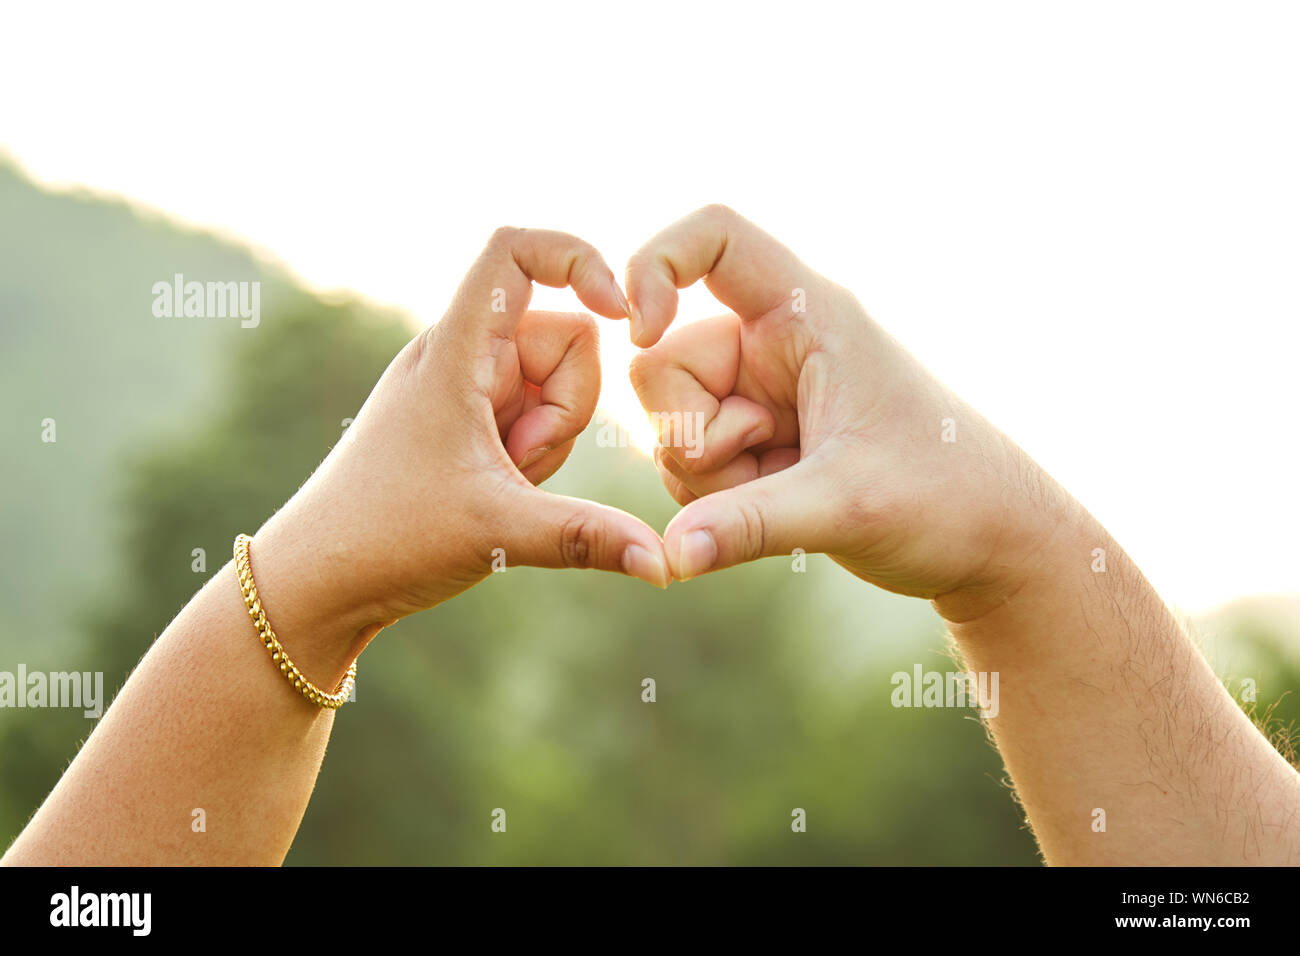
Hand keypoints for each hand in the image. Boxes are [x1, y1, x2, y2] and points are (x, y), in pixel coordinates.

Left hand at [254, 227, 670, 650]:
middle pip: (567, 336)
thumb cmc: (386, 540)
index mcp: (453, 351)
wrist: (318, 579)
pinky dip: (537, 453)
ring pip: (558, 383)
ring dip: (552, 437)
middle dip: (567, 406)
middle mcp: (461, 355)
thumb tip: (665, 565)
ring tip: (500, 482)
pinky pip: (537, 416)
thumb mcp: (498, 535)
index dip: (577, 257)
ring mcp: (468, 389)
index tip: (620, 310)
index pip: (514, 250)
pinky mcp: (472, 422)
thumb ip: (589, 538)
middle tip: (516, 462)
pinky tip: (499, 492)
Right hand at [626, 205, 1071, 621]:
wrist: (991, 542)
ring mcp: (761, 394)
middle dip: (691, 433)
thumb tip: (667, 555)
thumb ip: (748, 525)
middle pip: (663, 361)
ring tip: (791, 496)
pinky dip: (714, 501)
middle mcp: (776, 344)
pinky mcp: (757, 443)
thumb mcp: (845, 507)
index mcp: (809, 315)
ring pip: (671, 424)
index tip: (642, 330)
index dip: (655, 265)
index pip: (715, 237)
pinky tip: (782, 513)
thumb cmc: (946, 498)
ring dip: (708, 478)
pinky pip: (688, 465)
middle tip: (758, 471)